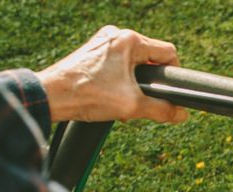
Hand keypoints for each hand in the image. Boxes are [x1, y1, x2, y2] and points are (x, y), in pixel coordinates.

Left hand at [36, 26, 187, 123]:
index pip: (167, 53)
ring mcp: (102, 42)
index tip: (167, 93)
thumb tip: (182, 114)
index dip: (172, 75)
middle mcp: (116, 35)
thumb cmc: (88, 95)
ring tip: (121, 102)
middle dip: (149, 83)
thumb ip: (162, 110)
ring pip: (132, 63)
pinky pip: (116, 64)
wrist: (51, 97)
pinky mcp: (91, 52)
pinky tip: (109, 97)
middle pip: (149, 59)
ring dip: (133, 84)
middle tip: (139, 102)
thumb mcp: (132, 106)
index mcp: (129, 40)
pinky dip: (118, 81)